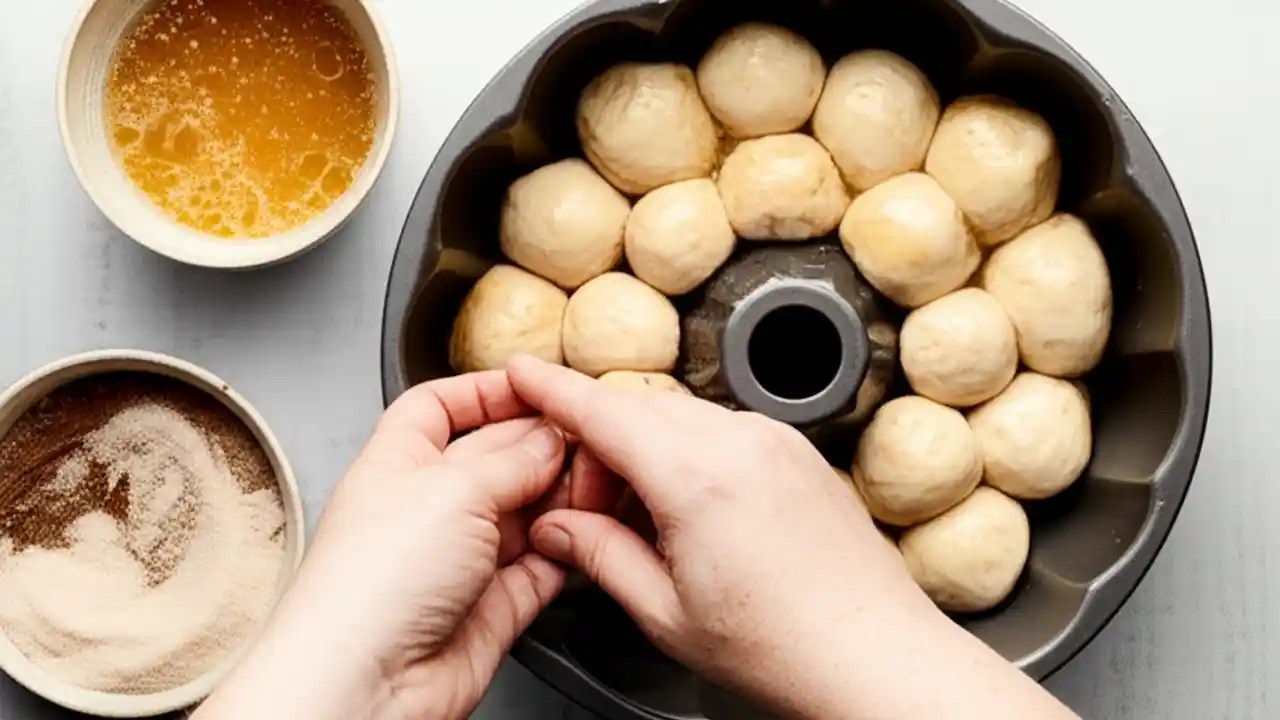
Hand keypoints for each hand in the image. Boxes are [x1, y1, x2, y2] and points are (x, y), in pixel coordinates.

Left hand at [195, 371, 611, 719]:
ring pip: (527, 511)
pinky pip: (544, 566)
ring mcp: (462, 558)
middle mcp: (429, 508)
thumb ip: (512, 460)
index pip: (439, 406)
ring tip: (597, 483)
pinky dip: (570, 548)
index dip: (485, 390)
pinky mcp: (493, 606)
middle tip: (587, 437)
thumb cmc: (370, 585)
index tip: (534, 383)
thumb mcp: (452, 490)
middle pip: (497, 457)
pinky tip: (589, 531)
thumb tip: (550, 437)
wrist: (366, 685)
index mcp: (398, 464)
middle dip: (542, 444)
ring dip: (564, 496)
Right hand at [508, 356, 1077, 719]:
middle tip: (580, 507)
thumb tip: (556, 527)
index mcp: (696, 477)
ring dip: (643, 448)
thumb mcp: (666, 613)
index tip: (521, 370)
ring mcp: (776, 441)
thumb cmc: (785, 648)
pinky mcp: (799, 453)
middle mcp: (740, 441)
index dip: (552, 388)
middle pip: (638, 409)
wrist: (878, 658)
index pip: (602, 410)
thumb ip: (599, 555)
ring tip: (641, 524)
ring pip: (681, 417)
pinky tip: (686, 513)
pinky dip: (688, 453)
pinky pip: (723, 430)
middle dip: (596, 441)